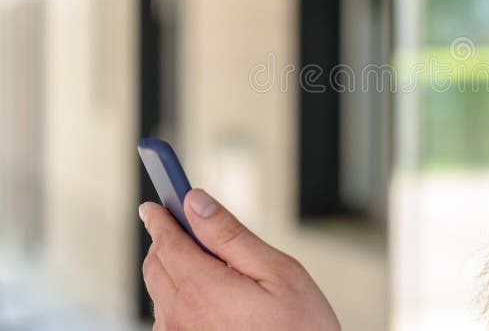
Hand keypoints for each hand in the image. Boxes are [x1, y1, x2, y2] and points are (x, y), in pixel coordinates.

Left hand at [139, 189, 340, 330]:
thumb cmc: (300, 330)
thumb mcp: (279, 271)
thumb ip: (231, 235)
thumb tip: (197, 203)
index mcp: (202, 289)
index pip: (166, 242)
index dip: (160, 218)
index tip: (154, 206)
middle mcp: (180, 317)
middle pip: (156, 265)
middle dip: (167, 241)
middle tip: (187, 227)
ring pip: (161, 292)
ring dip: (175, 272)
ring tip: (213, 269)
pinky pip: (169, 319)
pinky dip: (181, 299)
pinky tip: (212, 300)